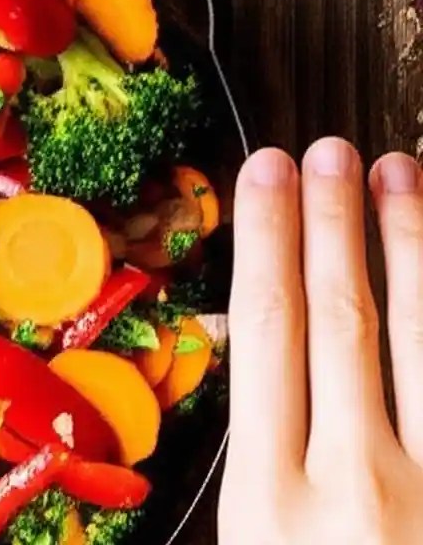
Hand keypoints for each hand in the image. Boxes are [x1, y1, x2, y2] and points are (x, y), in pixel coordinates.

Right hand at [219, 137, 422, 542]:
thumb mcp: (254, 540)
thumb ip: (261, 459)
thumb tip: (258, 358)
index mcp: (273, 498)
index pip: (267, 333)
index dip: (267, 240)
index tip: (265, 177)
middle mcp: (359, 484)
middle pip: (342, 320)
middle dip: (331, 223)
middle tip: (326, 153)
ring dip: (410, 243)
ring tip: (396, 173)